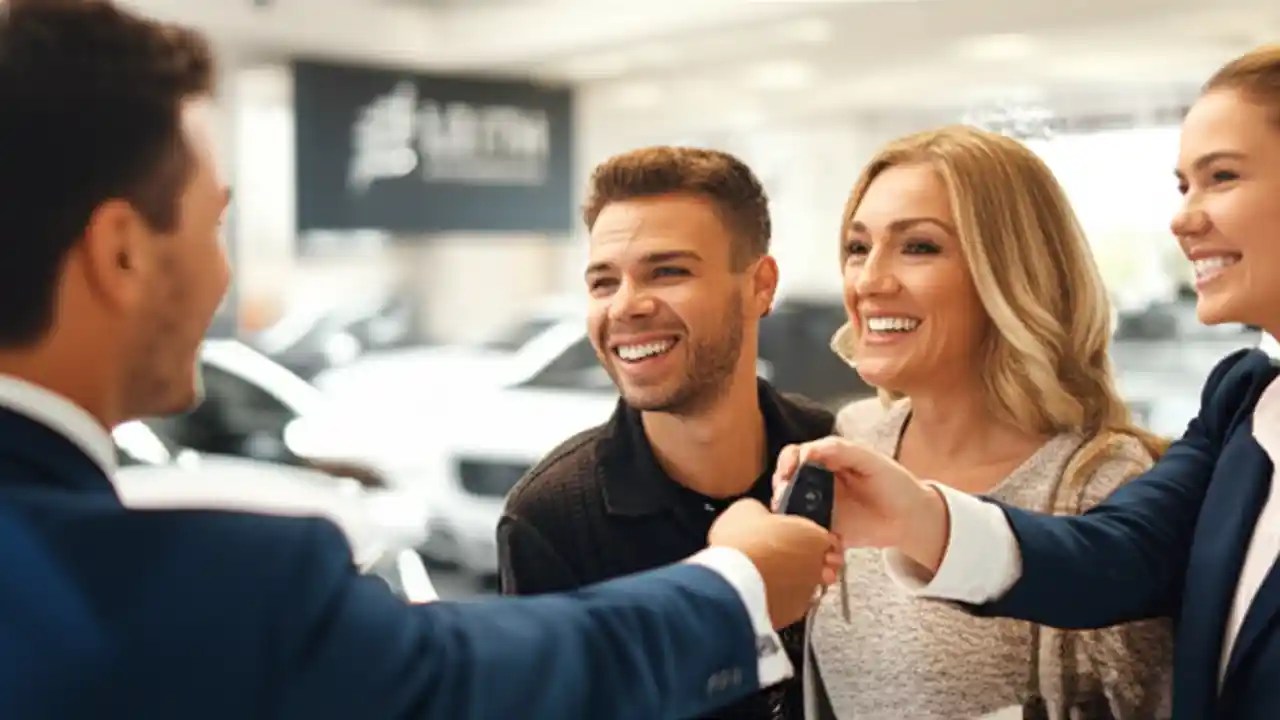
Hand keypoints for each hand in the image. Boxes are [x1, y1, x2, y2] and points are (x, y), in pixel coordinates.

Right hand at [708, 499, 842, 629]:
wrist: (731, 583)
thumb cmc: (741, 543)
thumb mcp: (745, 509)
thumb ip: (764, 512)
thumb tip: (761, 516)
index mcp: (812, 535)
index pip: (828, 538)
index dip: (814, 539)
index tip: (802, 539)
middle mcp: (818, 565)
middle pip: (824, 563)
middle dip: (810, 561)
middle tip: (785, 558)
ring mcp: (807, 592)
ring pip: (809, 585)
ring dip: (797, 581)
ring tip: (772, 577)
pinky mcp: (793, 614)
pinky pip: (793, 603)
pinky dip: (783, 599)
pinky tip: (765, 593)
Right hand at [772, 436, 949, 573]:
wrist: (912, 518)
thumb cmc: (895, 483)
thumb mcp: (871, 460)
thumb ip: (841, 450)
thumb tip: (808, 450)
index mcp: (826, 462)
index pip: (795, 456)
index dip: (786, 462)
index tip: (788, 473)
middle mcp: (817, 484)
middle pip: (786, 484)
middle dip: (780, 490)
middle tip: (783, 499)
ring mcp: (820, 509)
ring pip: (791, 511)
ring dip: (785, 516)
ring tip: (791, 522)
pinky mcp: (826, 533)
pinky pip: (808, 536)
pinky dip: (804, 539)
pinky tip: (812, 540)